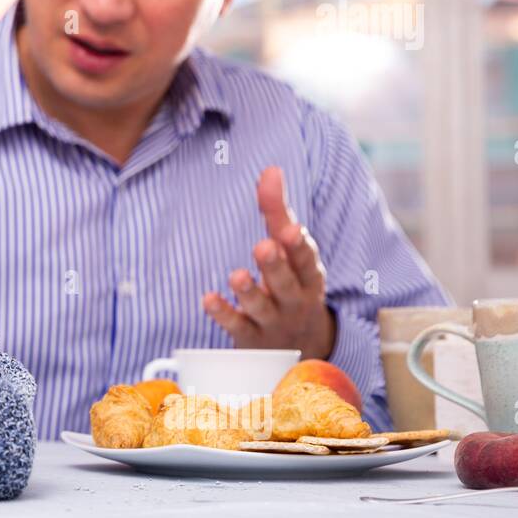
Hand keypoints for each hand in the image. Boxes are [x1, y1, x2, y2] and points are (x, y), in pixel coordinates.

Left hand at [202, 166, 335, 358]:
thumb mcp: (289, 251)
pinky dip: (223, 313)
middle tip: (264, 246)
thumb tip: (271, 170)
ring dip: (249, 291)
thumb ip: (277, 211)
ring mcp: (272, 321)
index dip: (299, 246)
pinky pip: (236, 326)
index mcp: (308, 276)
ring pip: (261, 308)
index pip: (306, 260)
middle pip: (286, 283)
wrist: (298, 347)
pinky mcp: (249, 338)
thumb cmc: (291, 285)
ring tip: (238, 276)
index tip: (290, 229)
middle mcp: (294, 299)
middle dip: (276, 265)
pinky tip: (208, 299)